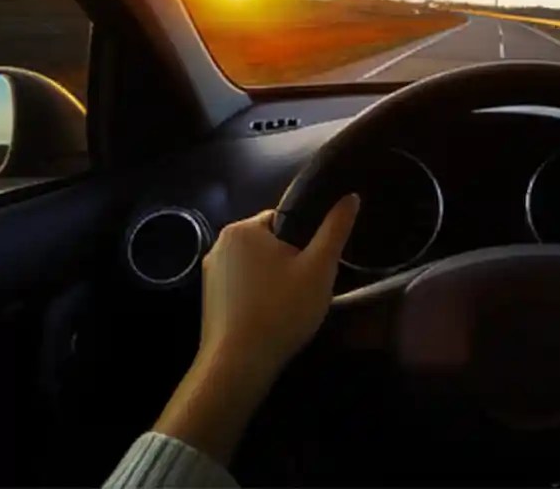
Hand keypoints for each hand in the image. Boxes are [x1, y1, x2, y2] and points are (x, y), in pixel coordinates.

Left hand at [154, 195, 359, 464]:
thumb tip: (351, 196)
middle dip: (290, 261)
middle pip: (270, 242)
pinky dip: (258, 295)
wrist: (238, 364)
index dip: (306, 241)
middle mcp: (220, 244)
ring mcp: (210, 273)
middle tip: (307, 288)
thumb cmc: (281, 310)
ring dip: (275, 279)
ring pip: (257, 266)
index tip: (315, 267)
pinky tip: (271, 316)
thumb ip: (336, 229)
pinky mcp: (208, 299)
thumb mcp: (319, 268)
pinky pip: (243, 286)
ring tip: (290, 306)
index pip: (285, 220)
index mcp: (243, 229)